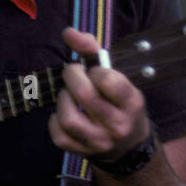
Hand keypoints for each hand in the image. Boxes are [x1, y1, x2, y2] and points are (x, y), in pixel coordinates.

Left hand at [49, 27, 150, 162]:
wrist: (128, 145)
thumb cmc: (120, 102)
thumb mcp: (118, 76)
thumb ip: (93, 51)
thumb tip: (68, 32)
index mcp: (131, 102)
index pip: (109, 80)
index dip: (96, 70)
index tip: (96, 71)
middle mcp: (117, 125)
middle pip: (84, 95)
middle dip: (72, 76)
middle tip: (72, 73)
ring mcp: (99, 141)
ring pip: (69, 118)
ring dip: (63, 99)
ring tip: (68, 94)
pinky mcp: (82, 152)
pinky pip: (59, 136)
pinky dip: (55, 120)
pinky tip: (63, 113)